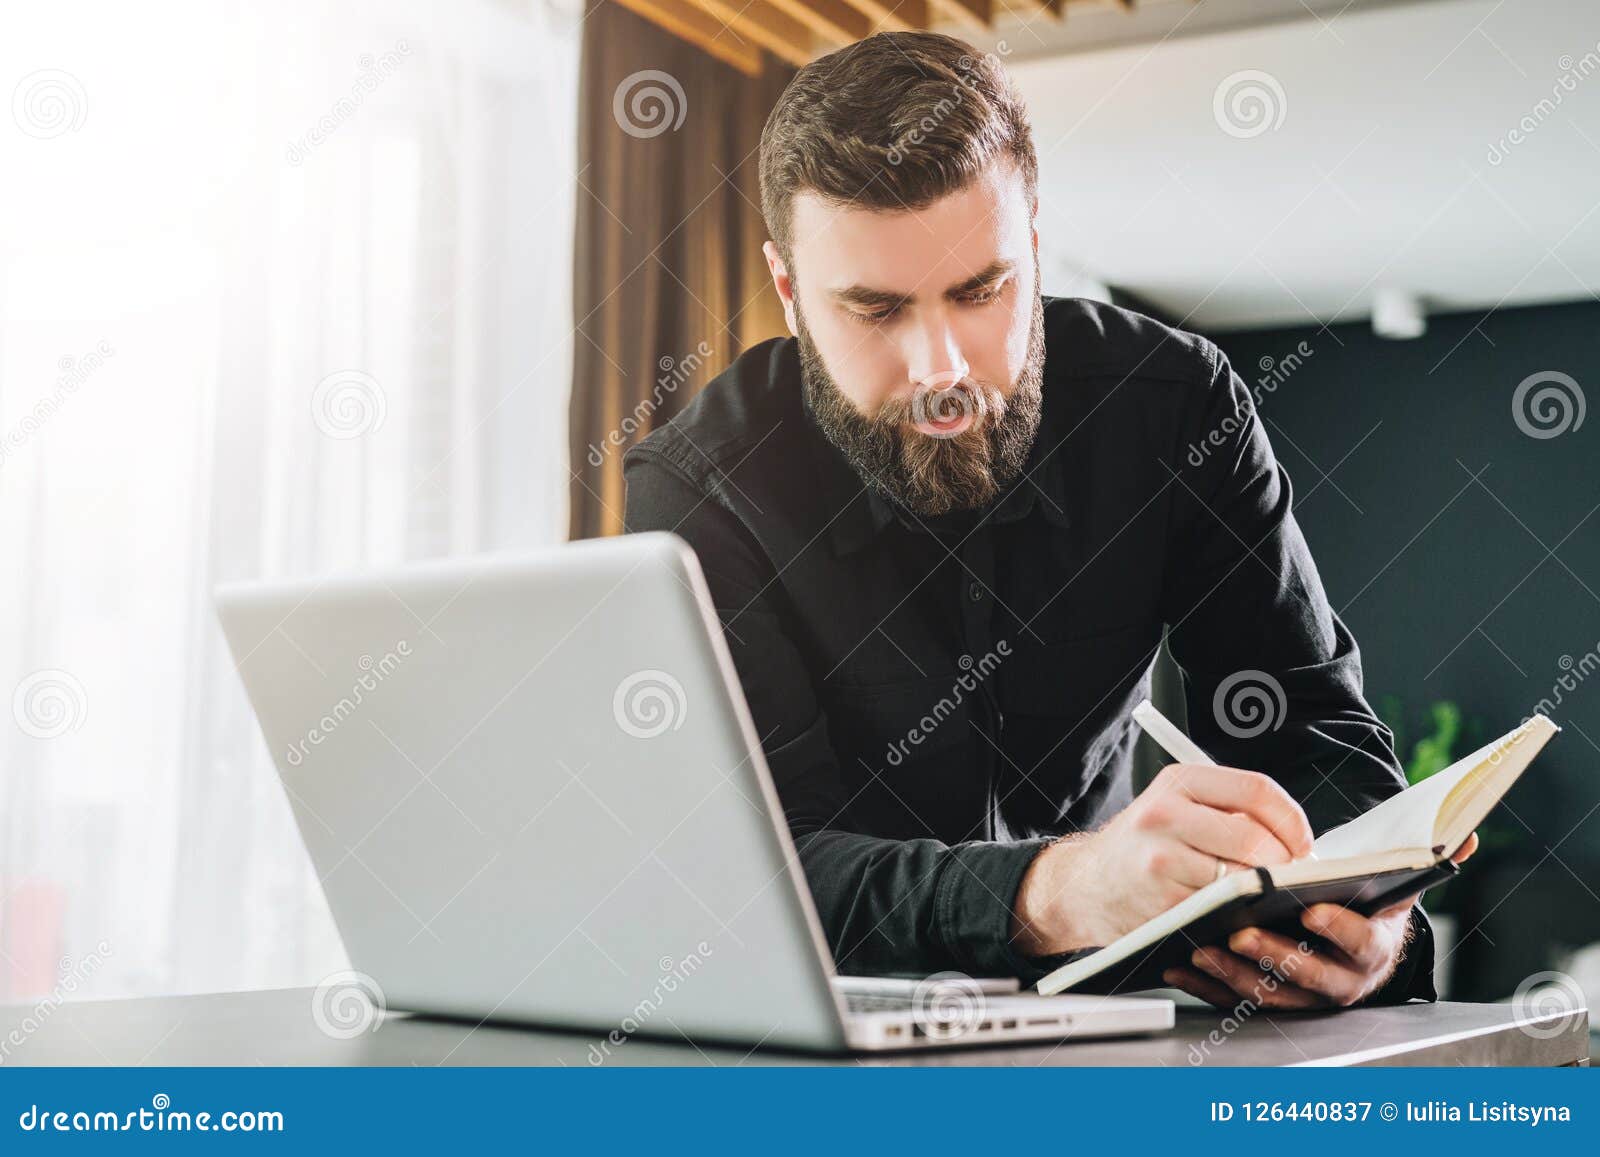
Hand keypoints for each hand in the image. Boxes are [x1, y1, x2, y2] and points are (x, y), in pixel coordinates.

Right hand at [1012, 762, 1315, 956]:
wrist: (1089, 885)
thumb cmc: (1145, 846)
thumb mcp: (1177, 806)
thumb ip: (1229, 810)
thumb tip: (1297, 840)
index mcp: (1178, 781)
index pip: (1256, 790)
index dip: (1292, 819)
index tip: (1303, 841)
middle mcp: (1165, 814)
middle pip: (1255, 838)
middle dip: (1284, 864)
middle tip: (1291, 876)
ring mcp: (1160, 859)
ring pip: (1242, 878)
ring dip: (1263, 892)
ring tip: (1263, 893)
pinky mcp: (1161, 901)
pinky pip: (1221, 909)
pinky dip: (1237, 913)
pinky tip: (1234, 912)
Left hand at [1162, 831, 1479, 1008]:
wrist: (1345, 931)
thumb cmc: (1359, 897)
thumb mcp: (1391, 879)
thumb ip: (1422, 858)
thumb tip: (1465, 838)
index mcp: (1374, 943)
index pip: (1362, 942)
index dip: (1340, 929)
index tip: (1312, 911)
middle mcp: (1343, 976)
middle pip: (1313, 978)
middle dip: (1278, 957)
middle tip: (1243, 934)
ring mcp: (1305, 995)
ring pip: (1271, 994)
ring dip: (1236, 974)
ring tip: (1203, 948)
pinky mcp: (1268, 999)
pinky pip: (1234, 1000)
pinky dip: (1207, 985)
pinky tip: (1180, 964)